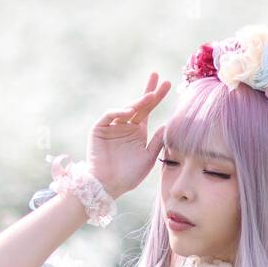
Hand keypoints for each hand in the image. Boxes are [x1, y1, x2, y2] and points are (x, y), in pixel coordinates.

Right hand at [87, 71, 170, 199]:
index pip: (148, 110)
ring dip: (138, 102)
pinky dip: (119, 111)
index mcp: (137, 131)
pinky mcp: (99, 129)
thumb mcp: (148, 158)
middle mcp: (125, 126)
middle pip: (138, 105)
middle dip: (149, 92)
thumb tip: (168, 125)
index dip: (156, 97)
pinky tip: (130, 112)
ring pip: (126, 109)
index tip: (167, 84)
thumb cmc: (128, 176)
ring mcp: (112, 126)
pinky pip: (109, 115)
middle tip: (159, 79)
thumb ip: (157, 142)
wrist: (108, 187)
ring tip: (150, 97)